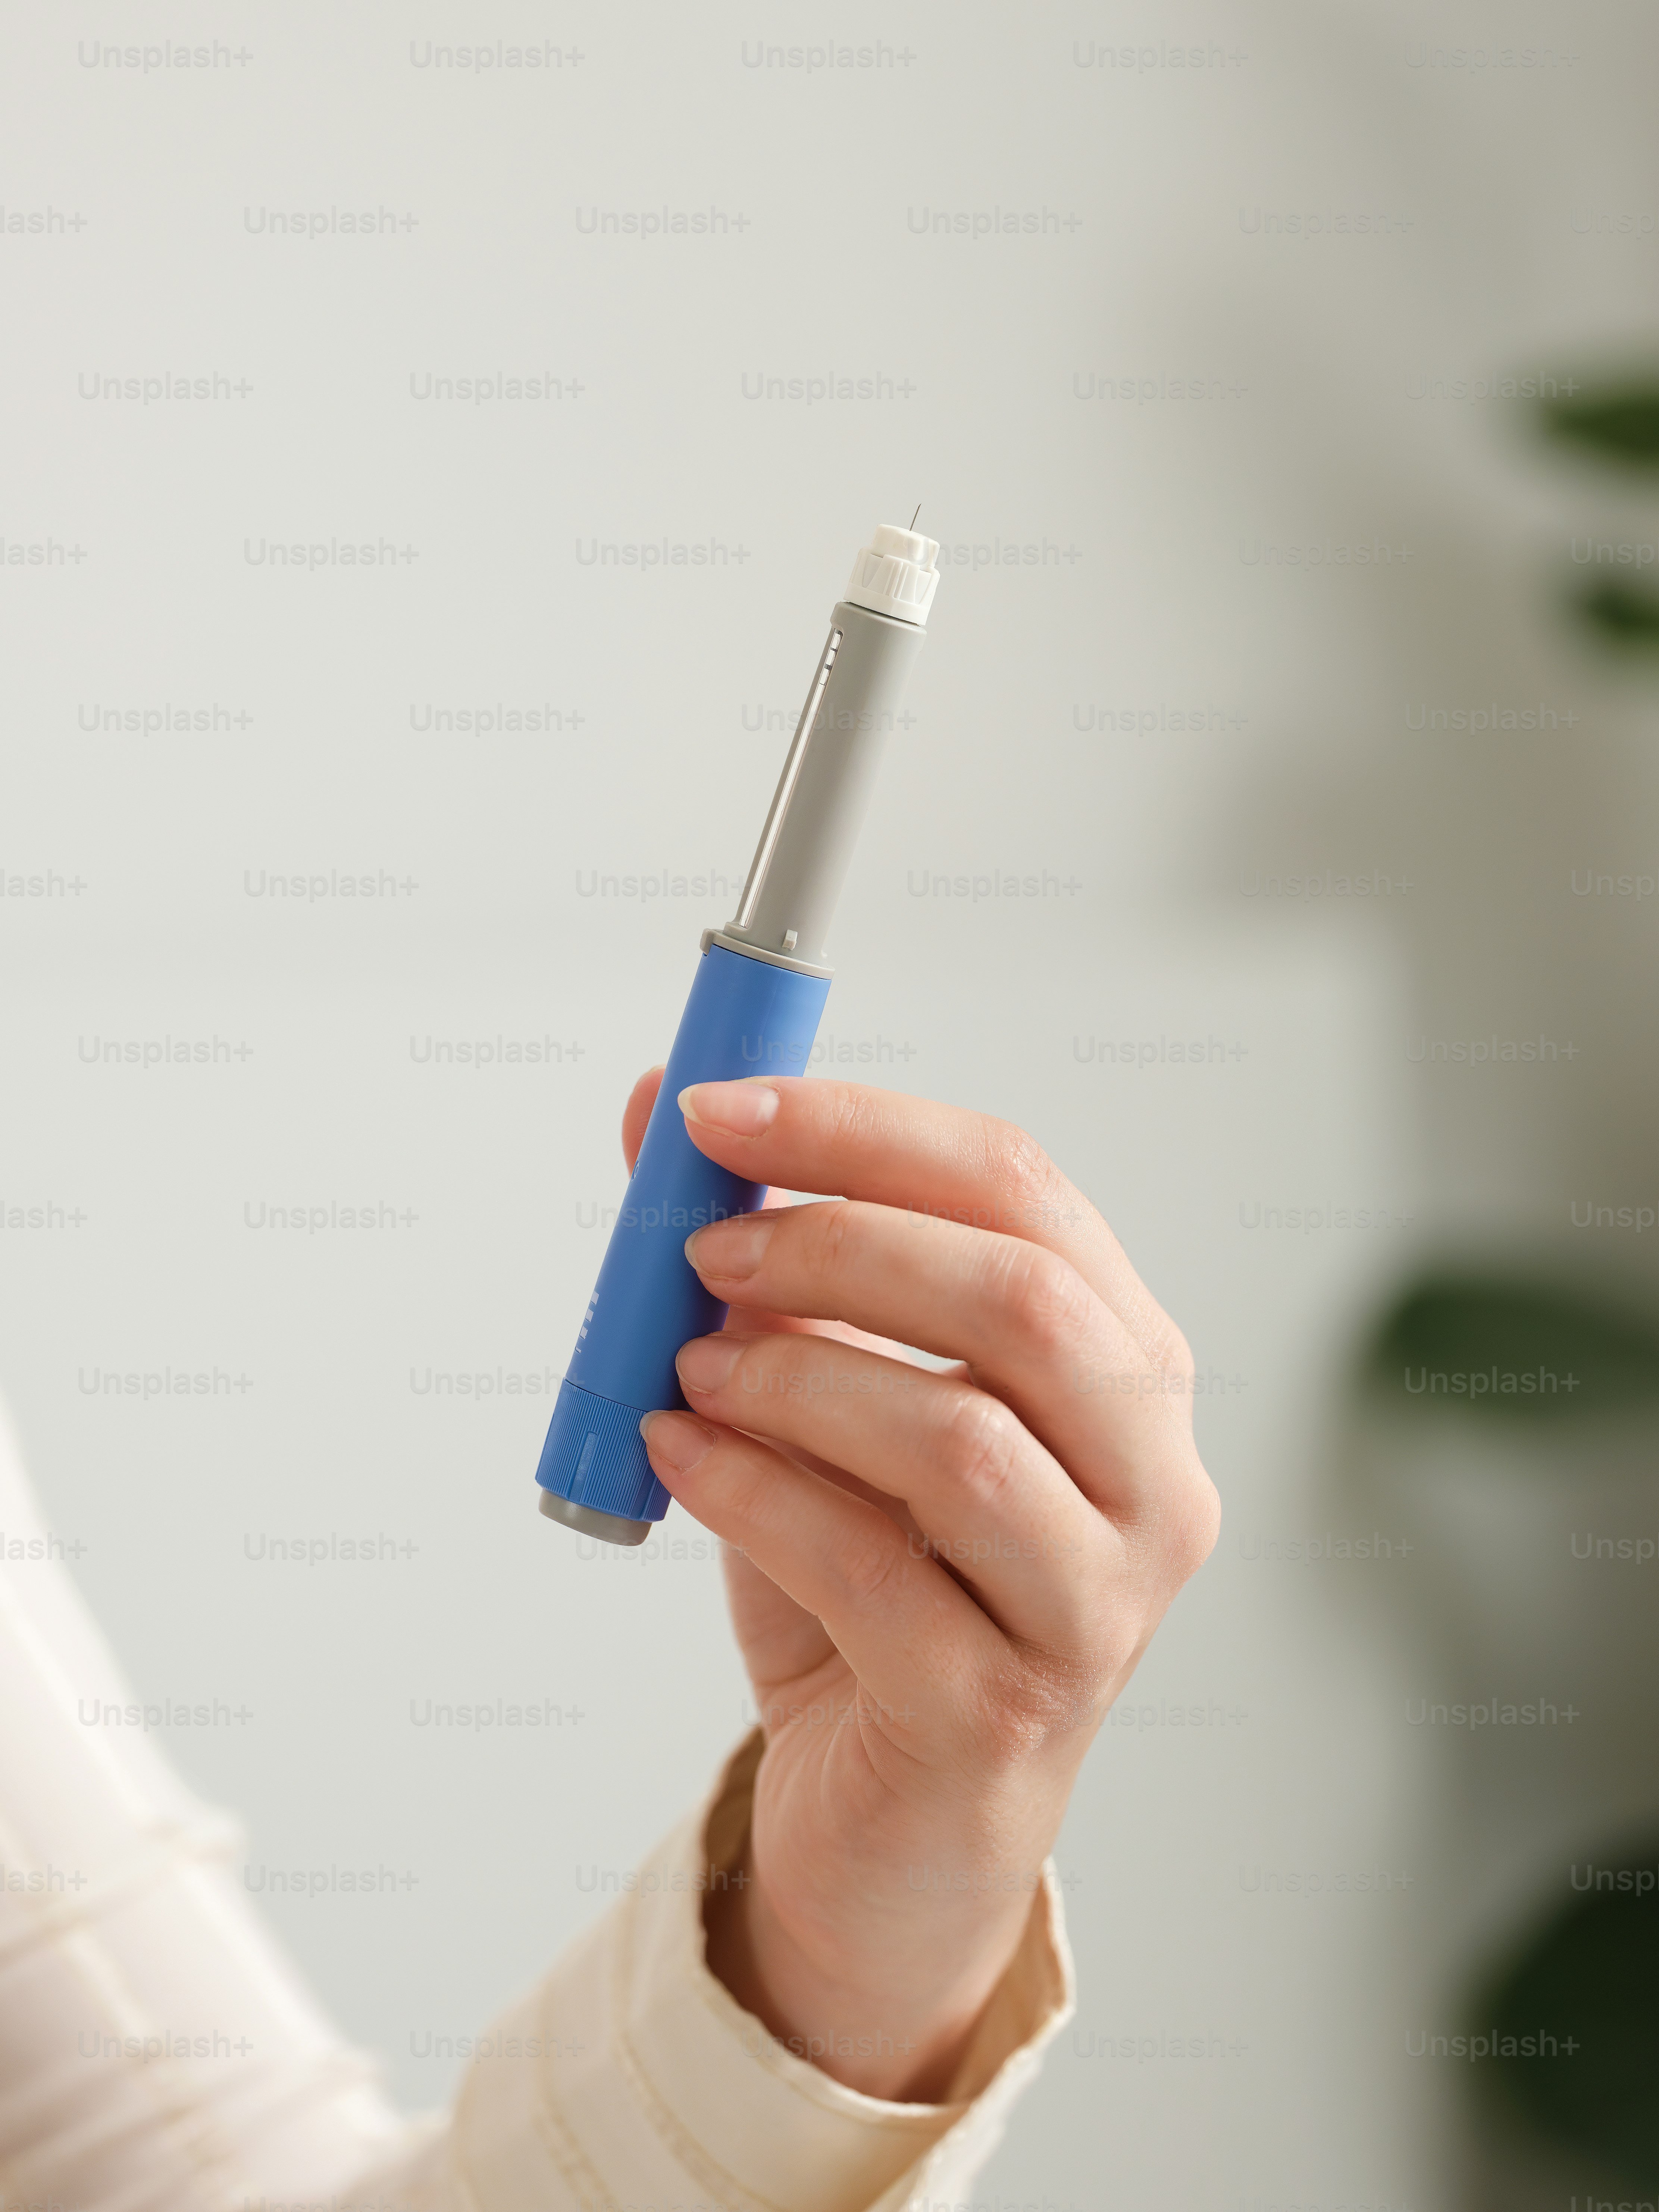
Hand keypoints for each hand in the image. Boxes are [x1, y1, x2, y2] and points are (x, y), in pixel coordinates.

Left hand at [622, 1069, 1218, 2100]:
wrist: (888, 1825)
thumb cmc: (871, 1589)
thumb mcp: (821, 1405)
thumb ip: (758, 1267)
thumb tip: (649, 1115)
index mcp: (1128, 1368)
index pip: (1023, 1191)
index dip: (864, 1130)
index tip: (715, 1112)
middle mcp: (1151, 1480)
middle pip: (1019, 1301)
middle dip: (838, 1247)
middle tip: (699, 1252)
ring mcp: (1097, 1608)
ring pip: (959, 1441)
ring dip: (794, 1379)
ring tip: (690, 1370)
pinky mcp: (1005, 1717)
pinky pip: (870, 1572)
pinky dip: (751, 1493)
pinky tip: (681, 1459)